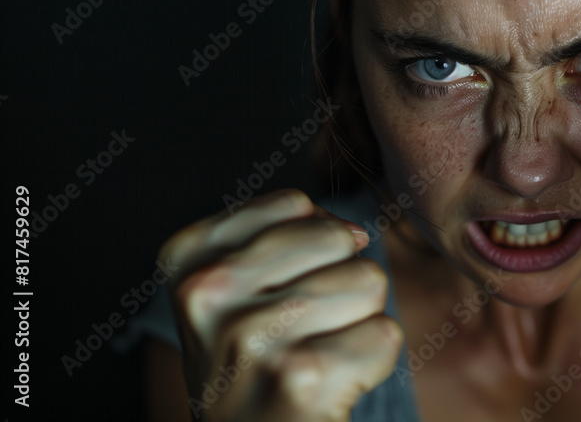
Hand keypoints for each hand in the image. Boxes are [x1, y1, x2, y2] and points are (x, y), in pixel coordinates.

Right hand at [159, 189, 402, 421]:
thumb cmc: (252, 367)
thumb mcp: (232, 291)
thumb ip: (286, 235)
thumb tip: (355, 232)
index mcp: (188, 258)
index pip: (295, 204)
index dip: (311, 250)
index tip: (278, 298)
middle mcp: (208, 292)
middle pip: (337, 239)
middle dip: (339, 283)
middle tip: (303, 333)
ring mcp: (252, 335)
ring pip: (368, 281)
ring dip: (357, 322)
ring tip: (315, 358)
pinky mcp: (301, 376)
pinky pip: (384, 333)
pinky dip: (373, 361)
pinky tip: (332, 384)